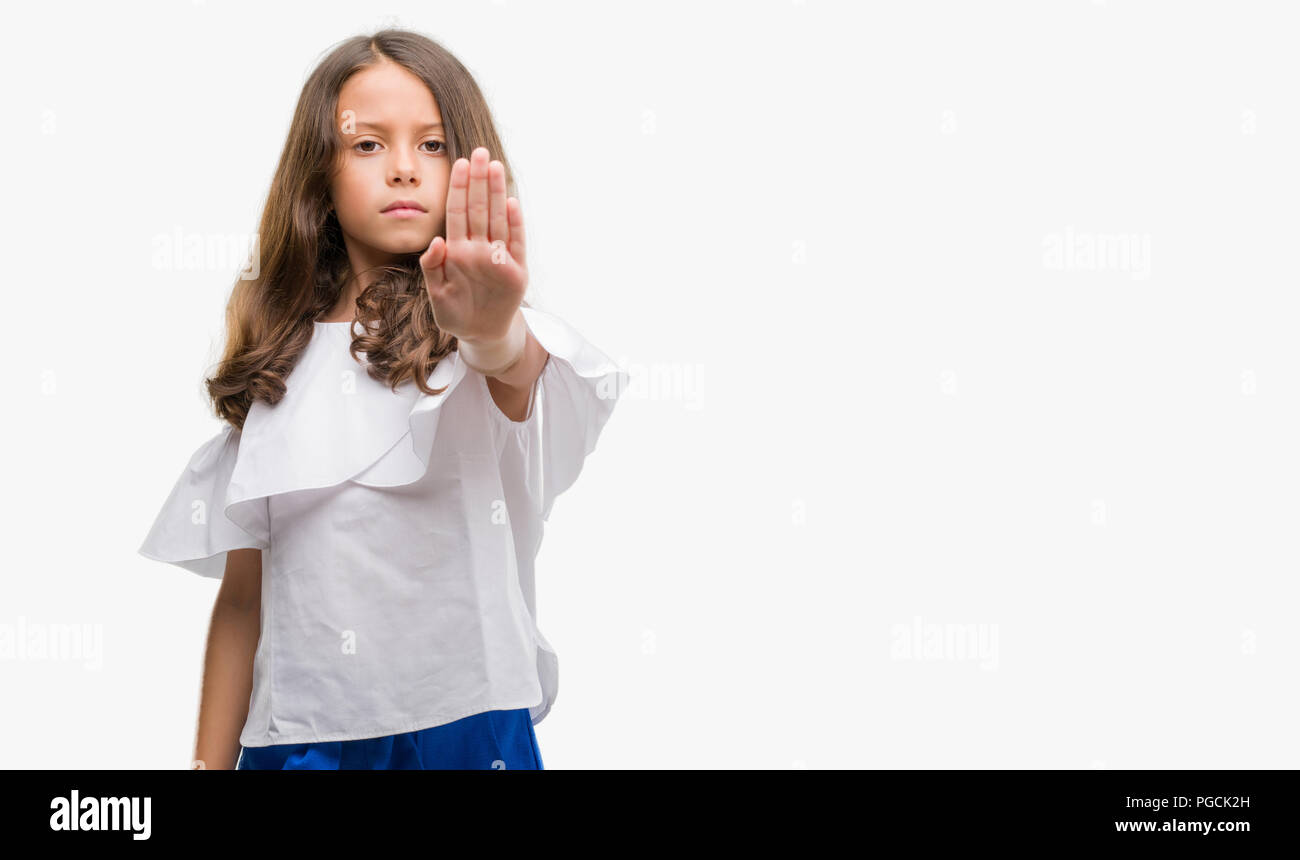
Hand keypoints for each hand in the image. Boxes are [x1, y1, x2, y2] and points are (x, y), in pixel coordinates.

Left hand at [419, 146, 527, 344]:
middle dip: (478, 180)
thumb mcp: (437, 294)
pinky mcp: (515, 271)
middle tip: (479, 152)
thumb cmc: (456, 312)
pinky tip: (512, 203)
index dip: (459, 189)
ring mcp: (497, 258)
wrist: (480, 334)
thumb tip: (435, 242)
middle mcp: (478, 249)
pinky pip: (515, 243)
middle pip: (479, 209)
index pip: (458, 213)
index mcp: (458, 251)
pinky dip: (515, 224)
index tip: (458, 163)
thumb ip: (432, 268)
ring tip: (495, 167)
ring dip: (497, 193)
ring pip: (497, 219)